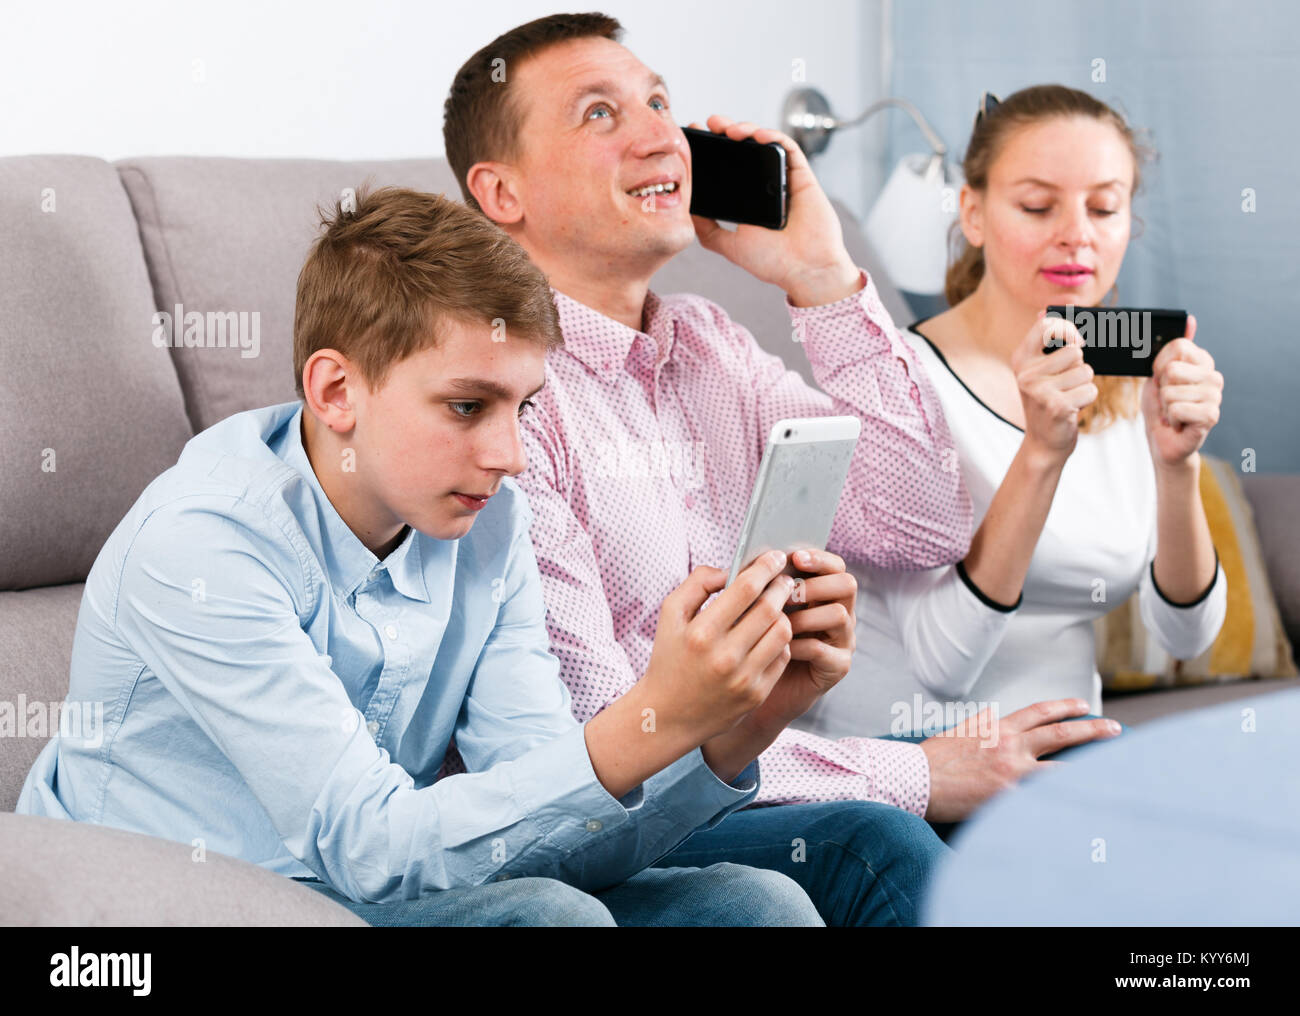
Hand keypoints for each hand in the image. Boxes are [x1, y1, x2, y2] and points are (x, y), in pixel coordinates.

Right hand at [640, 551, 794, 744]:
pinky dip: (780, 642)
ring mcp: (743, 678)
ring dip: (783, 614)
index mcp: (701, 632)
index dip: (765, 567)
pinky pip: (782, 657)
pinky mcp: (756, 694)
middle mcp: (724, 656)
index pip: (746, 589)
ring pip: (782, 633)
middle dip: (781, 587)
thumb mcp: (670, 615)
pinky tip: (770, 635)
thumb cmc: (669, 658)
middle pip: (770, 609)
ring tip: (776, 608)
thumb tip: (730, 570)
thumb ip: (697, 583)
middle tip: (783, 579)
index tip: (775, 557)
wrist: (668, 715)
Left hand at [686, 116, 860, 305]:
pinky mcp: (802, 176)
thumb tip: (688, 212)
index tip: (693, 139)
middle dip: (725, 131)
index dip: (712, 150)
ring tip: (729, 129)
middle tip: (709, 124)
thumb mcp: (729, 245)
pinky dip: (773, 136)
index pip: (728, 166)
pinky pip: (789, 148)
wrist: (805, 270)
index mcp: (749, 198)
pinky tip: (757, 135)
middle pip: (744, 149)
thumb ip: (708, 230)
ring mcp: (784, 179)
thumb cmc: (773, 261)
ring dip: (746, 129)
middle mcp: (766, 185)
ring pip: (764, 143)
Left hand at [738, 548, 855, 736]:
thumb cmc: (753, 641)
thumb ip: (761, 585)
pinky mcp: (837, 666)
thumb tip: (755, 562)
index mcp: (823, 593)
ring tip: (780, 623)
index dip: (818, 558)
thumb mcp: (756, 608)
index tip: (795, 557)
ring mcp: (842, 640)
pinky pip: (824, 649)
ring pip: (839, 614)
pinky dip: (800, 645)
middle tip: (790, 593)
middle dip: (816, 585)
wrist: (755, 686)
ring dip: (806, 616)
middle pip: (847, 584)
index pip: (834, 565)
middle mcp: (839, 612)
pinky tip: (780, 648)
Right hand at [919, 698, 1121, 821]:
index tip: (1082, 706)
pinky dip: (1065, 800)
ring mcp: (1012, 772)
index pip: (1039, 712)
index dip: (1064, 707)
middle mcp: (1010, 745)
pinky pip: (1044, 799)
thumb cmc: (931, 759)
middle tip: (1114, 728)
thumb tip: (994, 722)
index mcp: (997, 728)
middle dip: (1092, 729)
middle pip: (1060, 733)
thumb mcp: (960, 733)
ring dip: (1090, 766)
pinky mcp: (1008, 797)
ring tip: (1114, 767)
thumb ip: (983, 728)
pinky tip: (1084, 803)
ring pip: (1061, 766)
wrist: (914, 778)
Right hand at [1011, 312, 1098, 461]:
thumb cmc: (1046, 402)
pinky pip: (1090, 390)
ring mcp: (1039, 391)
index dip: (1068, 328)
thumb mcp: (1039, 371)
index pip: (1046, 325)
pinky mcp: (1056, 406)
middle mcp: (1026, 374)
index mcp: (1021, 360)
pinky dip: (1088, 399)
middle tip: (1065, 384)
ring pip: (1086, 371)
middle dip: (1079, 367)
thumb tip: (1045, 311)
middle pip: (1075, 351)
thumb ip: (1044, 343)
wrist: (1043, 443)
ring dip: (1085, 384)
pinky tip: (1073, 408)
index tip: (1078, 341)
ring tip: (1069, 396)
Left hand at [1140, 317, 1221, 469]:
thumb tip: (1190, 319)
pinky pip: (1177, 408)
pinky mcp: (1211, 415)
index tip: (1161, 378)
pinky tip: (1178, 423)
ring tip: (1173, 412)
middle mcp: (1213, 376)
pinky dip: (1170, 418)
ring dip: (1165, 406)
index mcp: (1202, 362)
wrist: (1164, 441)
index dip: (1160, 364)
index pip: (1178, 345)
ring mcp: (1215, 395)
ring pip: (1170, 391)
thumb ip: (1171, 349)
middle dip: (1161, 387)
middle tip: (1168, 399)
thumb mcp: (1158, 374)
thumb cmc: (1160, 407)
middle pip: (1172, 368)